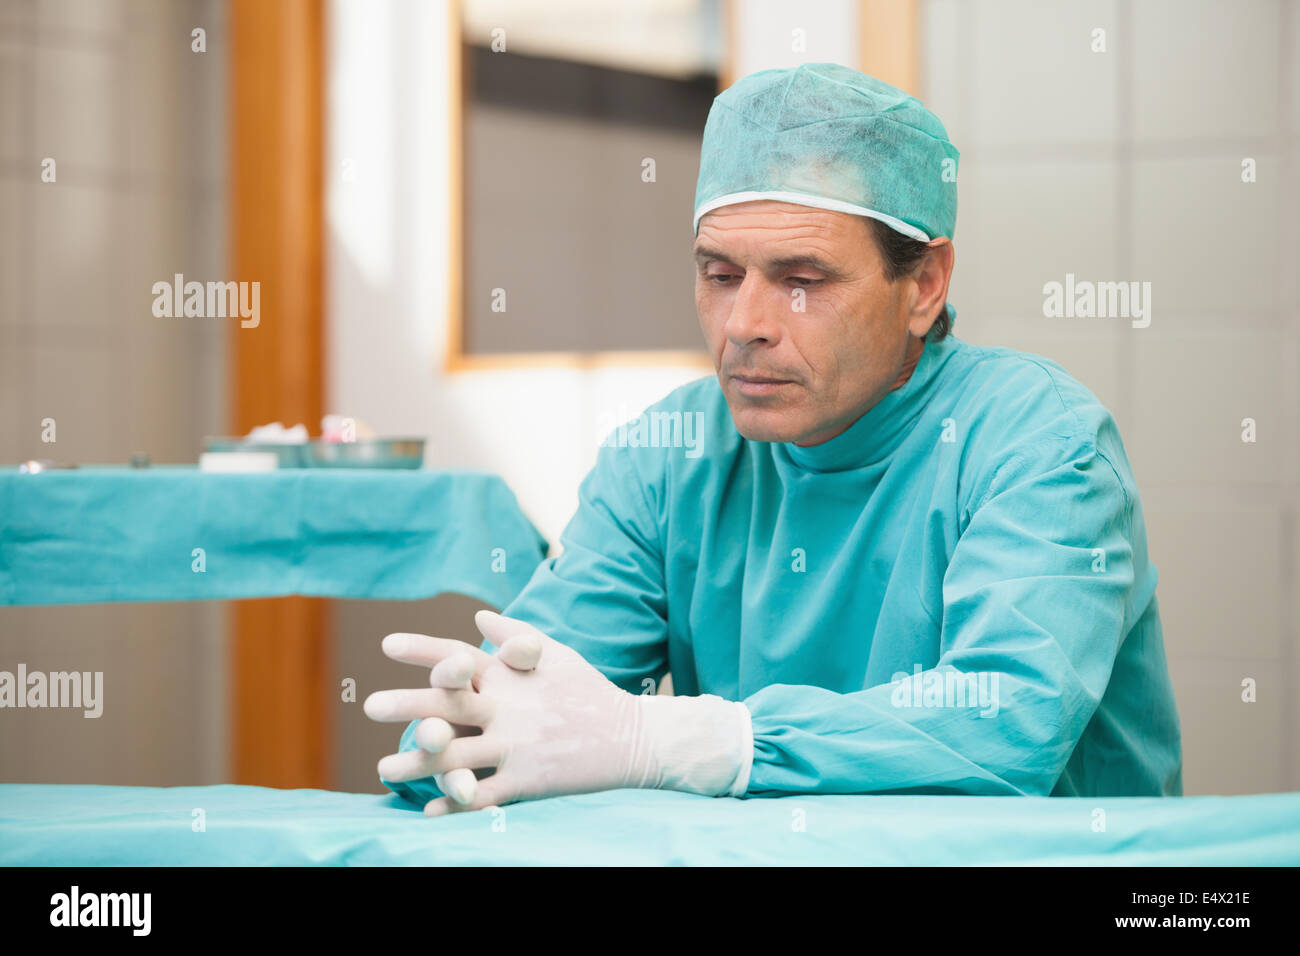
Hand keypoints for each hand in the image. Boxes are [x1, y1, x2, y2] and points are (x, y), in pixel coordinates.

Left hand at [365, 611, 751, 815]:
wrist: (632, 737)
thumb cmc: (589, 691)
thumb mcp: (555, 654)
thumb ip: (513, 636)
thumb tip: (478, 618)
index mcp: (513, 675)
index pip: (462, 655)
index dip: (424, 648)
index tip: (387, 643)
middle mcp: (511, 707)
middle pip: (451, 705)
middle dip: (409, 704)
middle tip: (370, 705)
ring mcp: (519, 744)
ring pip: (460, 754)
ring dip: (420, 761)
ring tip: (384, 766)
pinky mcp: (530, 779)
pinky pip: (486, 794)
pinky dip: (456, 802)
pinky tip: (428, 810)